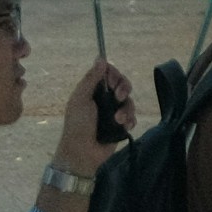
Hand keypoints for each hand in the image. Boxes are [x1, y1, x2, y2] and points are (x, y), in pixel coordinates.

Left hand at [56, 60, 131, 176]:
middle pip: (122, 85)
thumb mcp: (81, 99)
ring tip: (118, 119)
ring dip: (126, 109)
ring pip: (129, 101)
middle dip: (124, 89)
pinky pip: (132, 117)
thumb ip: (91, 79)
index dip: (114, 74)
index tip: (113, 81)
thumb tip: (101, 58)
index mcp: (91, 89)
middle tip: (118, 97)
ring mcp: (112, 111)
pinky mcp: (120, 125)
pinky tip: (124, 126)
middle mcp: (103, 98)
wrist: (83, 152)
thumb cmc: (78, 124)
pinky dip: (130, 121)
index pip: (108, 73)